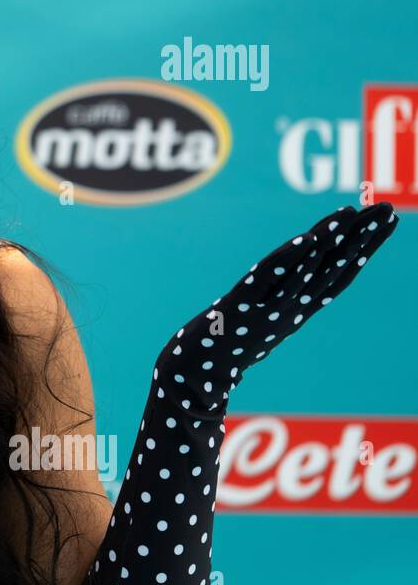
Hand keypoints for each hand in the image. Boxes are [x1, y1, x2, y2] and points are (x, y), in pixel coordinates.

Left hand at [152, 202, 399, 413]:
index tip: (390, 223)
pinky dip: (292, 260)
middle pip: (333, 269)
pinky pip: (272, 280)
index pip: (340, 276)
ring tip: (354, 215)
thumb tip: (291, 290)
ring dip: (331, 242)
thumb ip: (279, 305)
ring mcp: (271, 309)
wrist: (193, 375)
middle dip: (362, 239)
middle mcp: (292, 309)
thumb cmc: (227, 348)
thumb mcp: (261, 323)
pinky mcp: (245, 307)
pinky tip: (310, 239)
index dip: (366, 250)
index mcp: (298, 311)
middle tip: (388, 210)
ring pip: (309, 271)